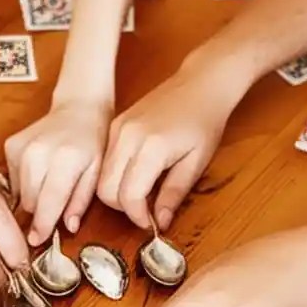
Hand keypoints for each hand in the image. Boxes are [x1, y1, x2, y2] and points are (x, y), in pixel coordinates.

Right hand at [5, 101, 110, 244]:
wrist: (78, 107)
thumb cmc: (93, 142)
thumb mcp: (97, 172)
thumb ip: (81, 201)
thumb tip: (68, 227)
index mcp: (65, 161)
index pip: (48, 202)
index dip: (42, 226)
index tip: (36, 241)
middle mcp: (39, 154)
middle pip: (31, 203)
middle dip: (41, 212)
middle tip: (53, 209)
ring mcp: (21, 149)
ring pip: (20, 194)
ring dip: (33, 199)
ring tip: (49, 186)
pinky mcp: (10, 146)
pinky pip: (13, 180)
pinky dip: (25, 184)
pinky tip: (39, 173)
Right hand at [97, 66, 238, 231]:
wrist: (201, 83)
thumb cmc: (205, 121)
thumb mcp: (196, 162)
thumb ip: (174, 194)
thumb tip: (160, 222)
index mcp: (151, 148)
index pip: (128, 196)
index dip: (138, 217)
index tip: (151, 223)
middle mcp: (127, 137)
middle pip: (106, 190)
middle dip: (123, 208)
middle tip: (146, 211)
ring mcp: (117, 129)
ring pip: (100, 177)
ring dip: (117, 193)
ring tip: (143, 194)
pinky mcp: (115, 125)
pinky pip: (105, 161)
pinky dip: (115, 176)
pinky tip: (137, 176)